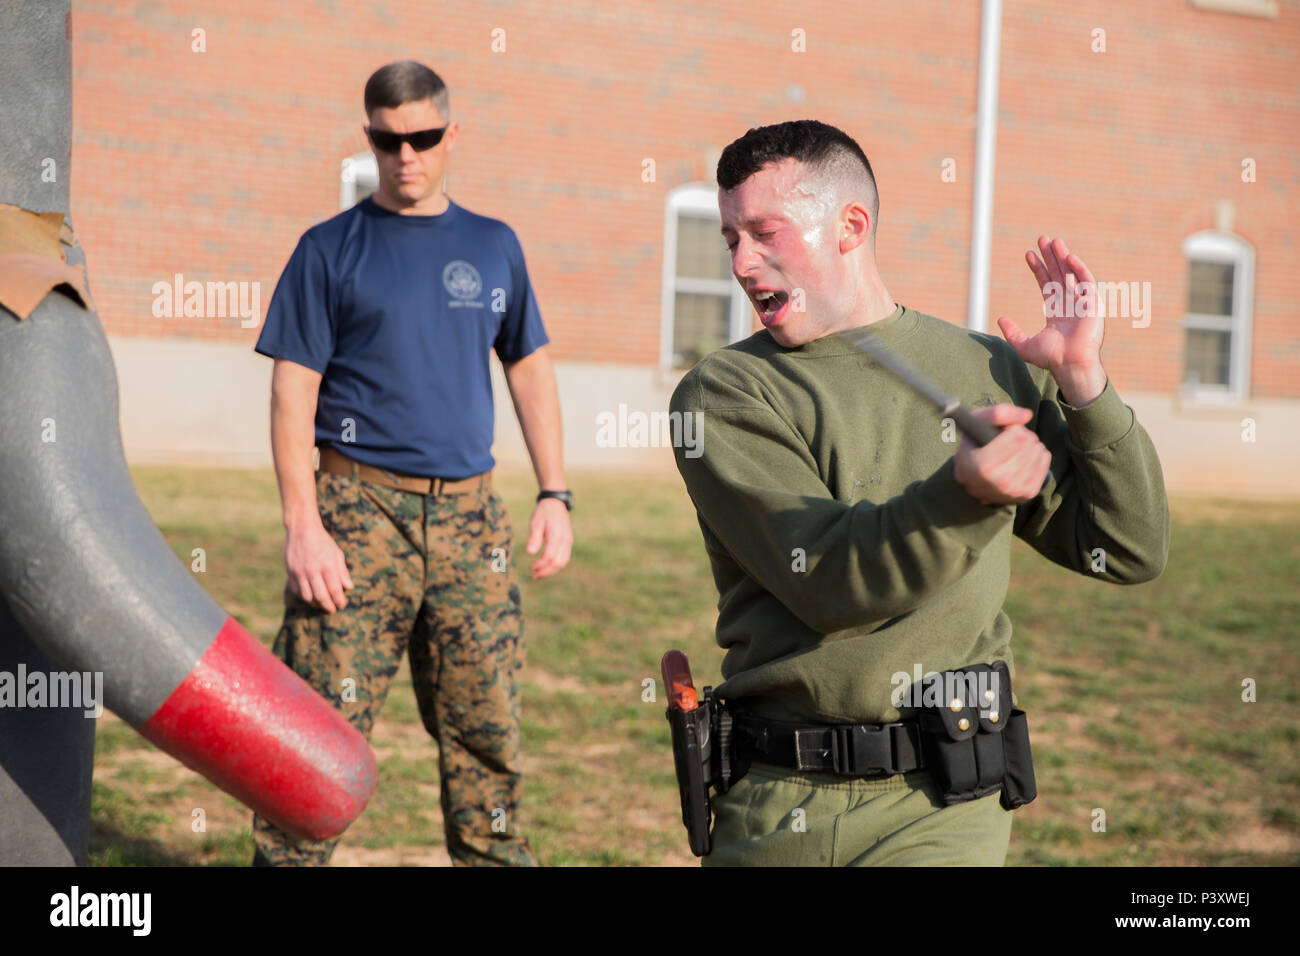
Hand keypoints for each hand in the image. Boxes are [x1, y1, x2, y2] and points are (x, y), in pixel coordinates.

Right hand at [285, 520, 353, 611]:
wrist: (302, 530)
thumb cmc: (323, 542)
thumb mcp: (337, 554)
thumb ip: (343, 572)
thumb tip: (349, 587)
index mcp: (327, 565)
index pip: (334, 589)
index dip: (339, 600)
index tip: (342, 605)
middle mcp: (312, 570)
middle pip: (321, 596)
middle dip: (328, 606)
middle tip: (333, 609)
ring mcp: (300, 571)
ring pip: (307, 597)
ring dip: (316, 604)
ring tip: (322, 605)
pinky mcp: (290, 572)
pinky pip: (297, 590)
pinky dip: (304, 596)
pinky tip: (311, 597)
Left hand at [525, 497, 572, 578]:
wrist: (555, 503)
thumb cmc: (543, 512)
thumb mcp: (535, 522)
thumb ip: (534, 537)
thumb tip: (530, 552)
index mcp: (556, 535)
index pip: (549, 556)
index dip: (540, 565)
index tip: (531, 568)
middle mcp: (565, 540)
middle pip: (558, 563)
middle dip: (546, 572)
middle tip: (534, 575)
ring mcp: (568, 541)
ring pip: (563, 562)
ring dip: (552, 571)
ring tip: (539, 574)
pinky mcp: (568, 542)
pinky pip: (565, 558)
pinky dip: (556, 565)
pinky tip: (546, 566)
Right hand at [953, 405, 1051, 506]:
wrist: (971, 480)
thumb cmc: (974, 446)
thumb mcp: (977, 423)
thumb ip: (999, 413)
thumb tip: (1027, 415)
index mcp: (981, 465)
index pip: (1017, 436)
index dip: (1012, 428)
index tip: (1002, 433)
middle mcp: (998, 482)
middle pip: (1029, 444)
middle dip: (1023, 435)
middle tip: (1010, 441)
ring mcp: (1013, 491)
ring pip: (1038, 453)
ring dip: (1031, 445)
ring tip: (1017, 449)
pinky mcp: (1026, 494)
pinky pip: (1045, 465)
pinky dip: (1039, 457)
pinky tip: (1026, 457)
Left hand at [996, 237, 1105, 398]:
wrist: (1070, 364)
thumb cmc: (1051, 358)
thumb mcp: (1025, 345)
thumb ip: (1012, 332)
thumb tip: (1000, 319)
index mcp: (1056, 311)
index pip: (1046, 284)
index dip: (1038, 269)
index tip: (1028, 255)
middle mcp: (1070, 304)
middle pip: (1059, 274)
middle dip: (1050, 257)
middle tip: (1042, 239)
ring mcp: (1082, 303)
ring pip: (1071, 273)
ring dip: (1063, 257)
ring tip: (1053, 241)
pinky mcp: (1093, 303)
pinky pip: (1087, 281)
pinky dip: (1079, 268)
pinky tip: (1068, 256)